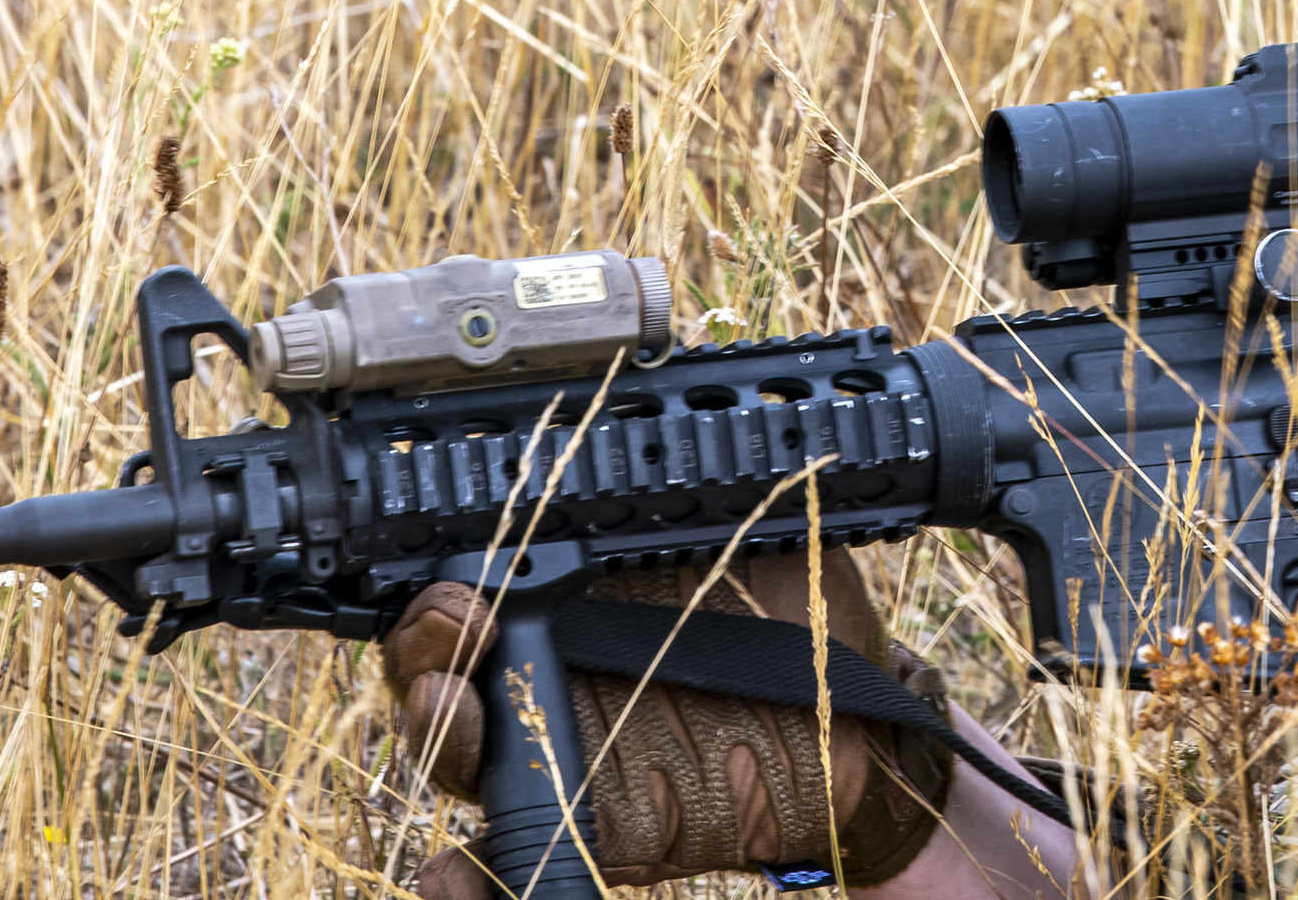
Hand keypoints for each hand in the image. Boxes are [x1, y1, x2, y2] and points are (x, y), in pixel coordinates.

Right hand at [386, 554, 953, 895]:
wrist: (869, 734)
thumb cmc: (808, 623)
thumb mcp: (766, 538)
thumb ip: (716, 499)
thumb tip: (685, 440)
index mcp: (579, 603)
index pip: (474, 589)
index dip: (442, 585)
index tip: (464, 575)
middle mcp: (555, 680)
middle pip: (444, 668)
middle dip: (428, 646)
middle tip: (462, 618)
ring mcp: (567, 762)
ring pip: (461, 753)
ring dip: (439, 726)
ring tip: (455, 703)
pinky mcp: (596, 836)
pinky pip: (508, 862)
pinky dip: (465, 877)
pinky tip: (449, 872)